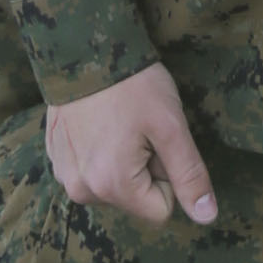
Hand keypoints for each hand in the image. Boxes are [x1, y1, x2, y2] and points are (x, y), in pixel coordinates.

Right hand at [46, 63, 218, 226]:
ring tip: (117, 120)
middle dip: (143, 167)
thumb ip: (189, 175)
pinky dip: (97, 148)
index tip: (157, 140)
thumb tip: (207, 217)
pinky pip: (88, 168)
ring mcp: (64, 174)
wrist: (82, 45)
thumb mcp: (171, 126)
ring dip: (120, 159)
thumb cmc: (132, 84)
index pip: (161, 209)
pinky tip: (97, 120)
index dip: (168, 174)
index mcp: (112, 187)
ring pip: (111, 183)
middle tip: (138, 126)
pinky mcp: (54, 156)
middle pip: (134, 197)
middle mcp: (82, 190)